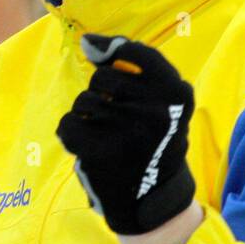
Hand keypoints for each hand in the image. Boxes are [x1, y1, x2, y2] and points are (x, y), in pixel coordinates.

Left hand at [57, 34, 196, 237]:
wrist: (153, 201)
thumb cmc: (152, 142)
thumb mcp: (161, 103)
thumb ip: (132, 68)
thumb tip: (89, 42)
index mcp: (177, 93)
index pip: (135, 51)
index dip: (112, 52)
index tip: (102, 59)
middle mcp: (156, 111)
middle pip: (101, 78)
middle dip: (100, 95)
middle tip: (115, 118)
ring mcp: (127, 132)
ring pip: (83, 102)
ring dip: (87, 117)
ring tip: (106, 136)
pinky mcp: (99, 152)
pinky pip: (67, 125)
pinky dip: (72, 136)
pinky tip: (90, 149)